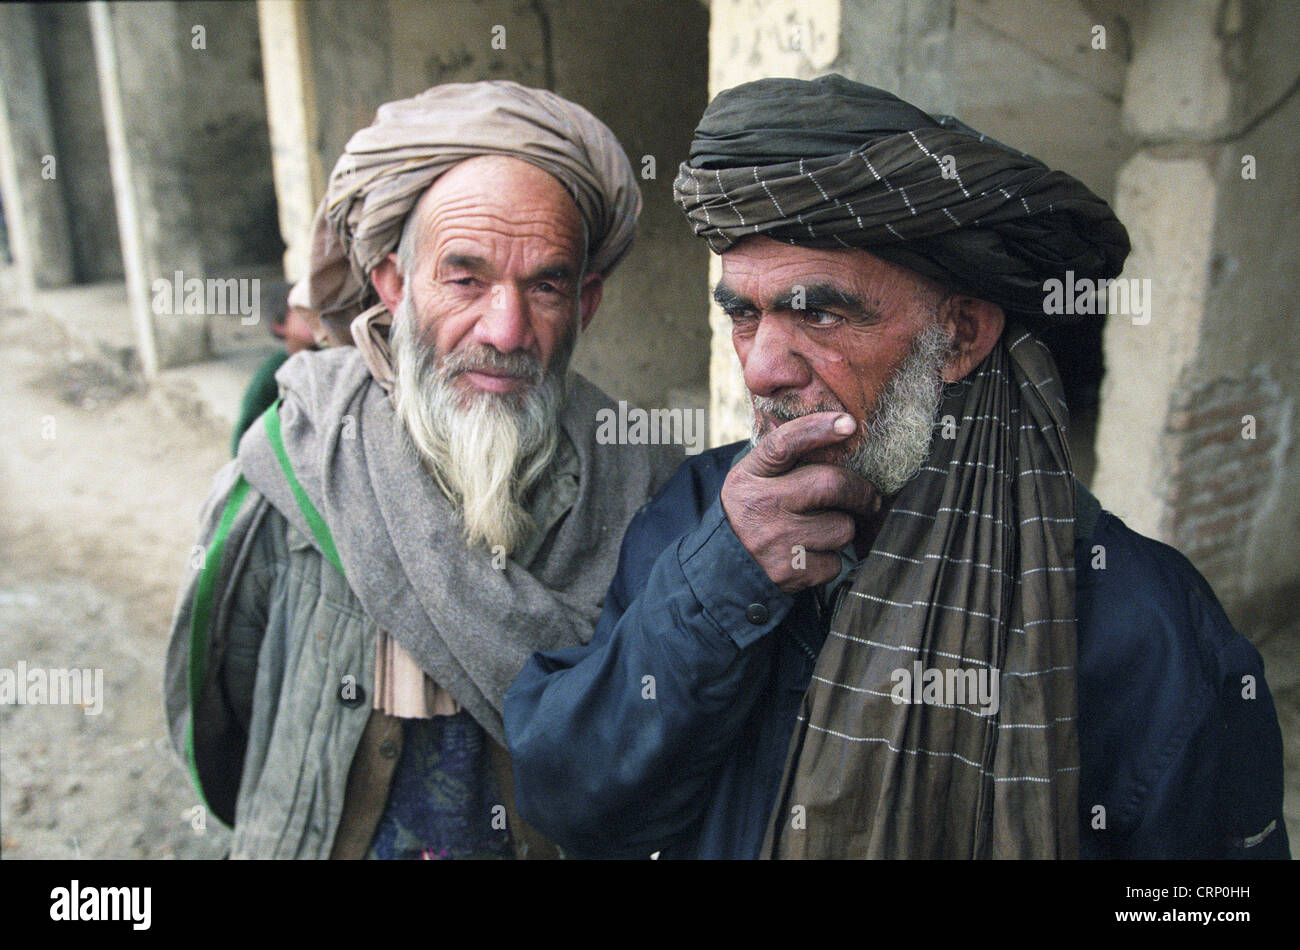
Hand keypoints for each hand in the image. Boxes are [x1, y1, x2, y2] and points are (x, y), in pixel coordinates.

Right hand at [721, 412, 880, 593]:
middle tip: (869, 498)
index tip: (848, 423)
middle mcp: (763, 505)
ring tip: (821, 531)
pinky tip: (810, 556)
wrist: (725, 566)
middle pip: (831, 485)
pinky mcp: (790, 573)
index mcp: (752, 476)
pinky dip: (830, 560)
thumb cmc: (753, 511)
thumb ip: (783, 456)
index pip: (785, 443)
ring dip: (842, 529)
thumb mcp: (753, 478)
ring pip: (842, 527)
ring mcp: (776, 541)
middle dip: (861, 491)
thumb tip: (839, 428)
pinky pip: (835, 562)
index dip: (818, 429)